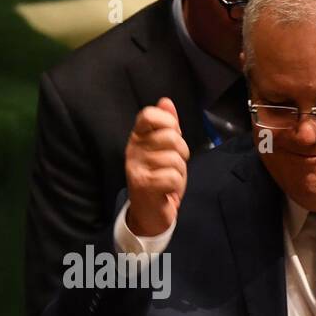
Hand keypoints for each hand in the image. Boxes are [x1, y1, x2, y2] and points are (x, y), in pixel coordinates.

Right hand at [124, 97, 189, 236]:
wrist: (149, 213)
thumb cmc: (159, 178)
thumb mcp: (165, 149)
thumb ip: (167, 125)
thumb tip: (166, 101)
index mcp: (137, 138)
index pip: (149, 115)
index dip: (168, 121)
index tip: (172, 134)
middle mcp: (133, 150)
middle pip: (171, 137)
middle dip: (182, 152)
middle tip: (174, 164)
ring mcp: (137, 168)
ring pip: (174, 159)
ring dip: (180, 172)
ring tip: (169, 179)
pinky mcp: (144, 185)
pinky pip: (173, 176)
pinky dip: (177, 184)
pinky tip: (168, 190)